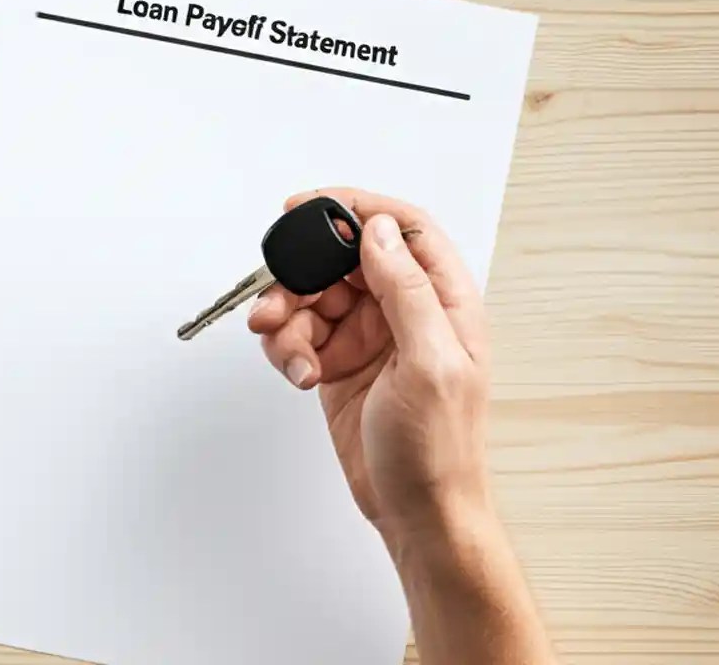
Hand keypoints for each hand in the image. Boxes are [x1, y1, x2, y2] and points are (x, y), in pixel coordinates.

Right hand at [248, 188, 490, 543]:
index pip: (402, 228)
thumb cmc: (439, 451)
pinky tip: (298, 375)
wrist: (417, 512)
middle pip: (343, 261)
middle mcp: (405, 313)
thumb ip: (407, 291)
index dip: (356, 208)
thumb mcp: (431, 364)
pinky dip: (287, 350)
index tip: (307, 206)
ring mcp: (370, 338)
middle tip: (276, 300)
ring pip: (313, 298)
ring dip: (287, 317)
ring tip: (286, 350)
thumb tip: (380, 232)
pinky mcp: (339, 364)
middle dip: (302, 274)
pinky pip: (300, 336)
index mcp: (442, 302)